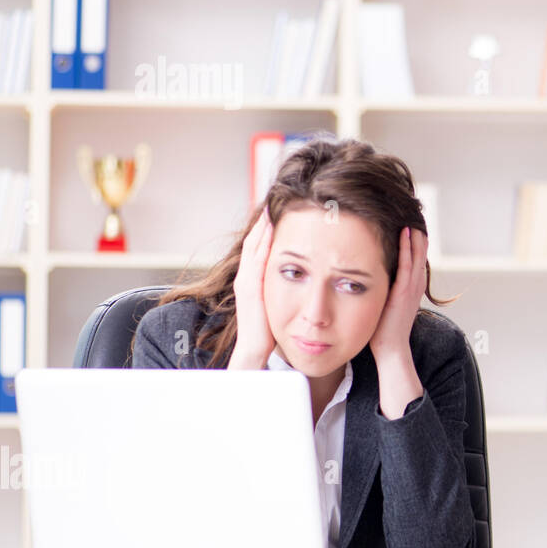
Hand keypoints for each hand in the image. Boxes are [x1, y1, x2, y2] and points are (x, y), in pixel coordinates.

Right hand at [229, 207, 276, 368]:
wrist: (254, 349)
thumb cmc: (268, 330)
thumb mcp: (276, 302)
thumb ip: (283, 286)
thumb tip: (299, 275)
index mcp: (252, 278)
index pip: (259, 245)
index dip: (268, 227)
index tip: (280, 209)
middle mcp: (246, 275)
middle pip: (255, 239)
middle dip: (266, 219)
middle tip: (276, 197)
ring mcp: (246, 279)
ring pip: (254, 244)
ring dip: (263, 225)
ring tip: (273, 205)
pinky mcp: (250, 286)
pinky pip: (257, 257)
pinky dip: (263, 240)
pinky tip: (271, 227)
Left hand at [369, 227, 427, 362]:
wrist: (391, 348)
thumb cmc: (384, 329)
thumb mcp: (387, 304)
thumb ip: (385, 289)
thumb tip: (372, 276)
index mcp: (412, 288)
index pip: (416, 258)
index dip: (415, 241)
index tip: (410, 224)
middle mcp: (415, 285)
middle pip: (420, 253)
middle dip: (418, 234)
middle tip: (415, 214)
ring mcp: (411, 288)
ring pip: (416, 255)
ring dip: (414, 236)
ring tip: (412, 217)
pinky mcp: (403, 292)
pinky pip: (406, 265)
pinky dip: (407, 248)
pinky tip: (405, 234)